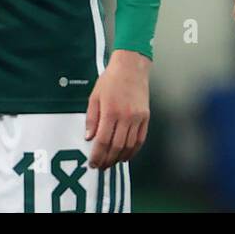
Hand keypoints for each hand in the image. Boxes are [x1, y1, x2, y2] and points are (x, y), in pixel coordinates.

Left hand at [85, 50, 150, 169]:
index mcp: (110, 111)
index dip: (97, 155)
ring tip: (112, 163)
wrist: (131, 66)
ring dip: (120, 157)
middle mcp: (126, 116)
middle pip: (116, 146)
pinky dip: (134, 150)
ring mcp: (137, 117)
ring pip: (129, 145)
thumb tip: (89, 137)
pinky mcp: (146, 117)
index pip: (103, 140)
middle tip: (101, 166)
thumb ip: (91, 118)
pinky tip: (126, 155)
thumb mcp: (95, 96)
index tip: (93, 163)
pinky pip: (140, 139)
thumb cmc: (111, 79)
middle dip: (107, 160)